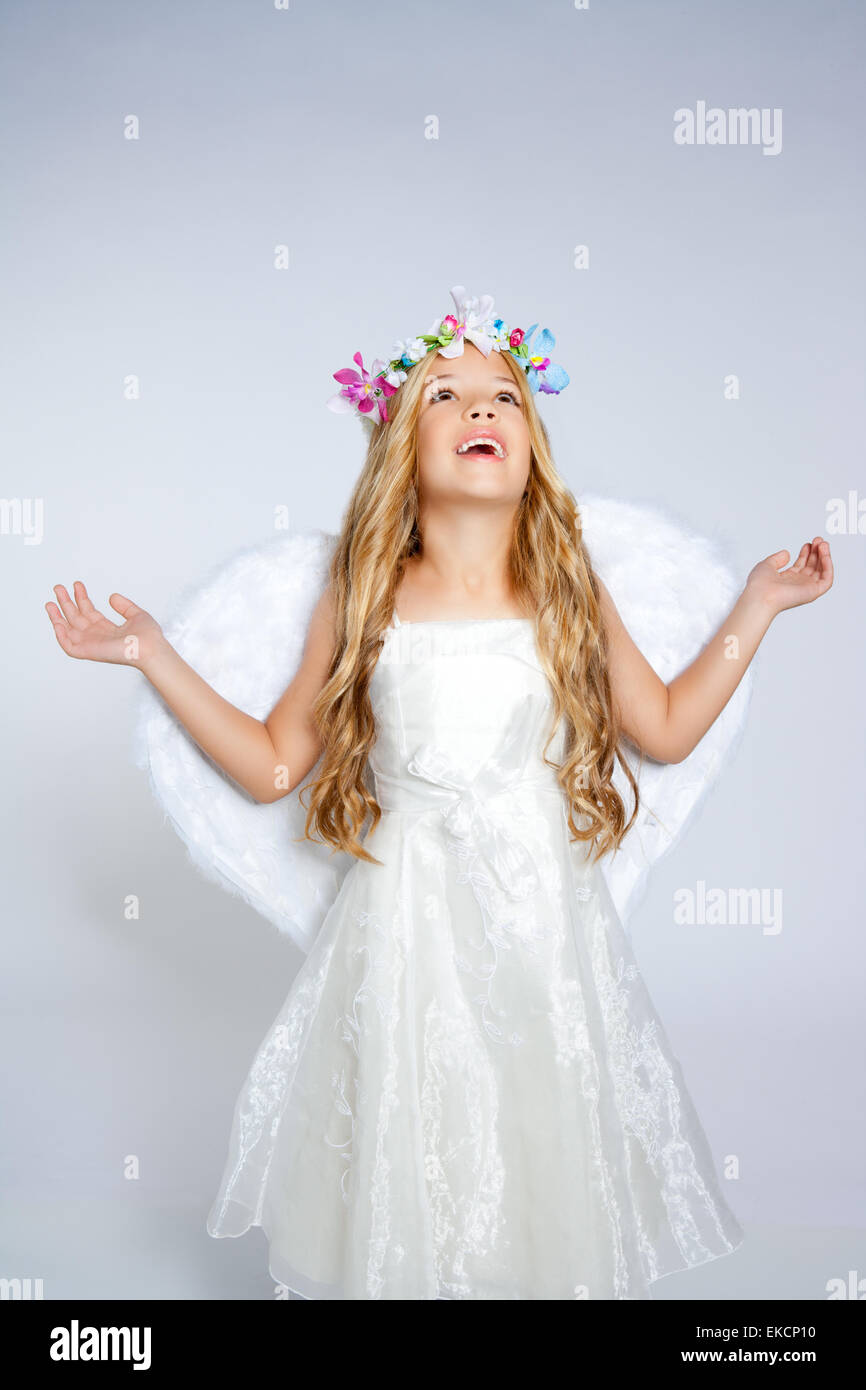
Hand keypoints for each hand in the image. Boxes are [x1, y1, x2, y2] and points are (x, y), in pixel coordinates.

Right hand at [45, 581, 164, 666]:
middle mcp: (97, 636)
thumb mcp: (136, 614)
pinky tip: (56, 620)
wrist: (151, 647)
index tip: (77, 585)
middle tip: (59, 588)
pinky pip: (68, 645)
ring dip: (57, 616)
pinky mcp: (88, 652)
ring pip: (68, 631)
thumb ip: (124, 606)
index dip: (81, 598)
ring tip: (50, 602)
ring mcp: (91, 644)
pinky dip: (60, 634)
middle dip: (66, 603)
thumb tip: (112, 596)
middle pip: (76, 618)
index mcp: (107, 629)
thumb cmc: (149, 636)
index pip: (89, 612)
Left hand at [745, 537, 833, 615]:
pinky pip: (826, 579)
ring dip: (825, 556)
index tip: (808, 543)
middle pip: (812, 566)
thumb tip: (786, 553)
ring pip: (821, 571)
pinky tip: (825, 555)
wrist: (760, 595)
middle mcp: (797, 584)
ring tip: (823, 544)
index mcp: (786, 579)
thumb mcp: (766, 565)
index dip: (806, 553)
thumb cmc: (759, 584)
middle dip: (817, 552)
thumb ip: (777, 559)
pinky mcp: (813, 592)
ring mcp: (805, 588)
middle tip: (818, 540)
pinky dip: (828, 566)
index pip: (801, 565)